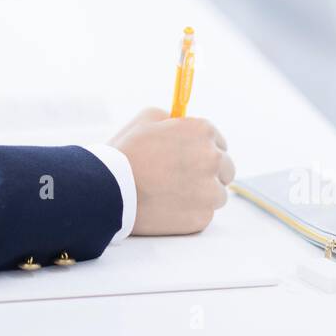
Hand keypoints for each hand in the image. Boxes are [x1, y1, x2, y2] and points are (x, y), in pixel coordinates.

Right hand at [109, 107, 234, 235]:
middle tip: (186, 178)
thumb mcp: (147, 118)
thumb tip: (181, 124)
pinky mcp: (202, 217)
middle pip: (226, 169)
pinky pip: (203, 214)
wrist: (110, 189)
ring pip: (217, 194)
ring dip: (202, 195)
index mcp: (202, 132)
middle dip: (209, 173)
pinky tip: (167, 208)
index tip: (193, 157)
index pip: (219, 142)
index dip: (204, 150)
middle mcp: (213, 159)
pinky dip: (189, 213)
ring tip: (172, 194)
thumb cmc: (126, 151)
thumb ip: (171, 119)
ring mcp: (209, 191)